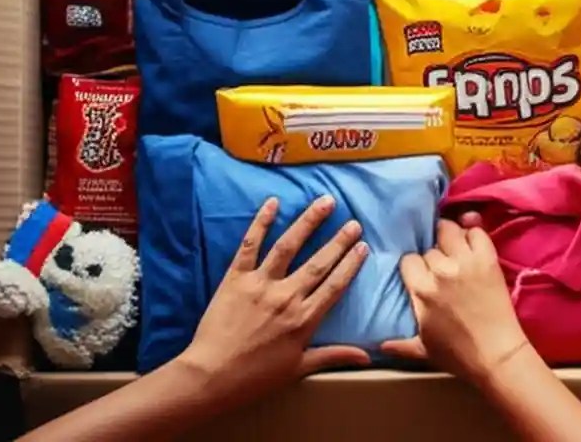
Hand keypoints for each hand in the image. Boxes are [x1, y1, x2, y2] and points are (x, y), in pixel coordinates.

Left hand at [177, 195, 369, 408]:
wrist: (212, 376)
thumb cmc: (256, 377)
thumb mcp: (299, 369)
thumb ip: (334, 356)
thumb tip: (368, 357)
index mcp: (304, 320)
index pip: (335, 285)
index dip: (350, 265)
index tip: (362, 247)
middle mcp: (286, 297)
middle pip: (318, 263)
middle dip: (338, 241)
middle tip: (353, 222)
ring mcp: (260, 284)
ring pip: (289, 246)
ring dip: (308, 222)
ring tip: (325, 202)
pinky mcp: (235, 278)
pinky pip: (250, 246)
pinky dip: (261, 223)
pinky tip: (272, 203)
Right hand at [382, 219, 530, 386]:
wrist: (497, 357)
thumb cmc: (458, 355)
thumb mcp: (423, 350)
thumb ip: (400, 344)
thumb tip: (379, 346)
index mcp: (421, 290)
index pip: (408, 259)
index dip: (414, 265)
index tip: (421, 272)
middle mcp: (440, 271)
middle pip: (429, 245)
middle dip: (433, 252)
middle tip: (441, 263)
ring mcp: (466, 262)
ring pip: (449, 230)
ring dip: (450, 236)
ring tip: (454, 246)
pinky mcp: (488, 260)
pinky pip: (477, 232)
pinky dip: (474, 234)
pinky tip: (472, 245)